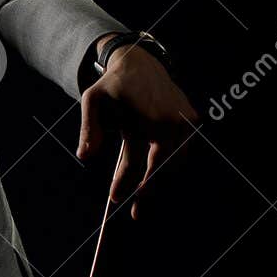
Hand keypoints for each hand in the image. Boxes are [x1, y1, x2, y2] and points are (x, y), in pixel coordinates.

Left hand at [76, 40, 199, 220]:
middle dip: (148, 191)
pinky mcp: (193, 119)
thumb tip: (83, 156)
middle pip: (163, 168)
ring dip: (159, 178)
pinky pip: (182, 150)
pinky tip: (153, 174)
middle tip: (136, 214)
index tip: (116, 200)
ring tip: (142, 196)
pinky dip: (169, 163)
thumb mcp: (93, 102)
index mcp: (150, 120)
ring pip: (175, 162)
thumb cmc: (112, 86)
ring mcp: (187, 121)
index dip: (128, 185)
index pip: (141, 164)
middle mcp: (173, 122)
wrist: (139, 63)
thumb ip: (89, 129)